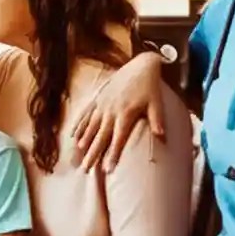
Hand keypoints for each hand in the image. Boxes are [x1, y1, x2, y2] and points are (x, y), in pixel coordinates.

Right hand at [71, 52, 165, 172]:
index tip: (107, 170)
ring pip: (90, 126)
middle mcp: (111, 111)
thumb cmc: (150, 86)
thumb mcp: (156, 103)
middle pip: (100, 136)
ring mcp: (102, 104)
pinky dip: (79, 125)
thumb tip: (162, 137)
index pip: (118, 139)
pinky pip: (85, 114)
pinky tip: (73, 136)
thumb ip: (157, 120)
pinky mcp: (97, 98)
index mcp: (126, 114)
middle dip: (92, 154)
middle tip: (85, 169)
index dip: (112, 155)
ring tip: (78, 154)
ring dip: (84, 141)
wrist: (140, 65)